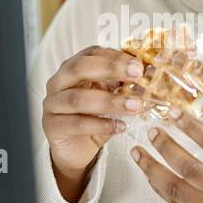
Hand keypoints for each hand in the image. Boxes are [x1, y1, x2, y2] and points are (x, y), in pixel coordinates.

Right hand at [42, 45, 145, 202]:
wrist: (75, 149)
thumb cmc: (93, 117)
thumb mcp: (110, 96)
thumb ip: (123, 83)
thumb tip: (150, 71)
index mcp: (73, 68)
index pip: (92, 54)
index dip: (115, 56)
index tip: (139, 64)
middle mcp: (58, 82)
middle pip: (79, 68)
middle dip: (110, 69)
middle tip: (138, 74)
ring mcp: (52, 104)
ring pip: (78, 98)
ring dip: (110, 101)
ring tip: (135, 106)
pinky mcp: (52, 127)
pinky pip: (76, 124)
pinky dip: (100, 125)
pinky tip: (119, 127)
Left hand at [129, 107, 202, 202]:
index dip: (192, 127)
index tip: (174, 112)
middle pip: (190, 168)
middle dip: (167, 147)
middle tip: (152, 130)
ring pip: (175, 188)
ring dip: (152, 168)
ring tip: (137, 151)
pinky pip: (173, 201)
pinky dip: (157, 185)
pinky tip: (147, 172)